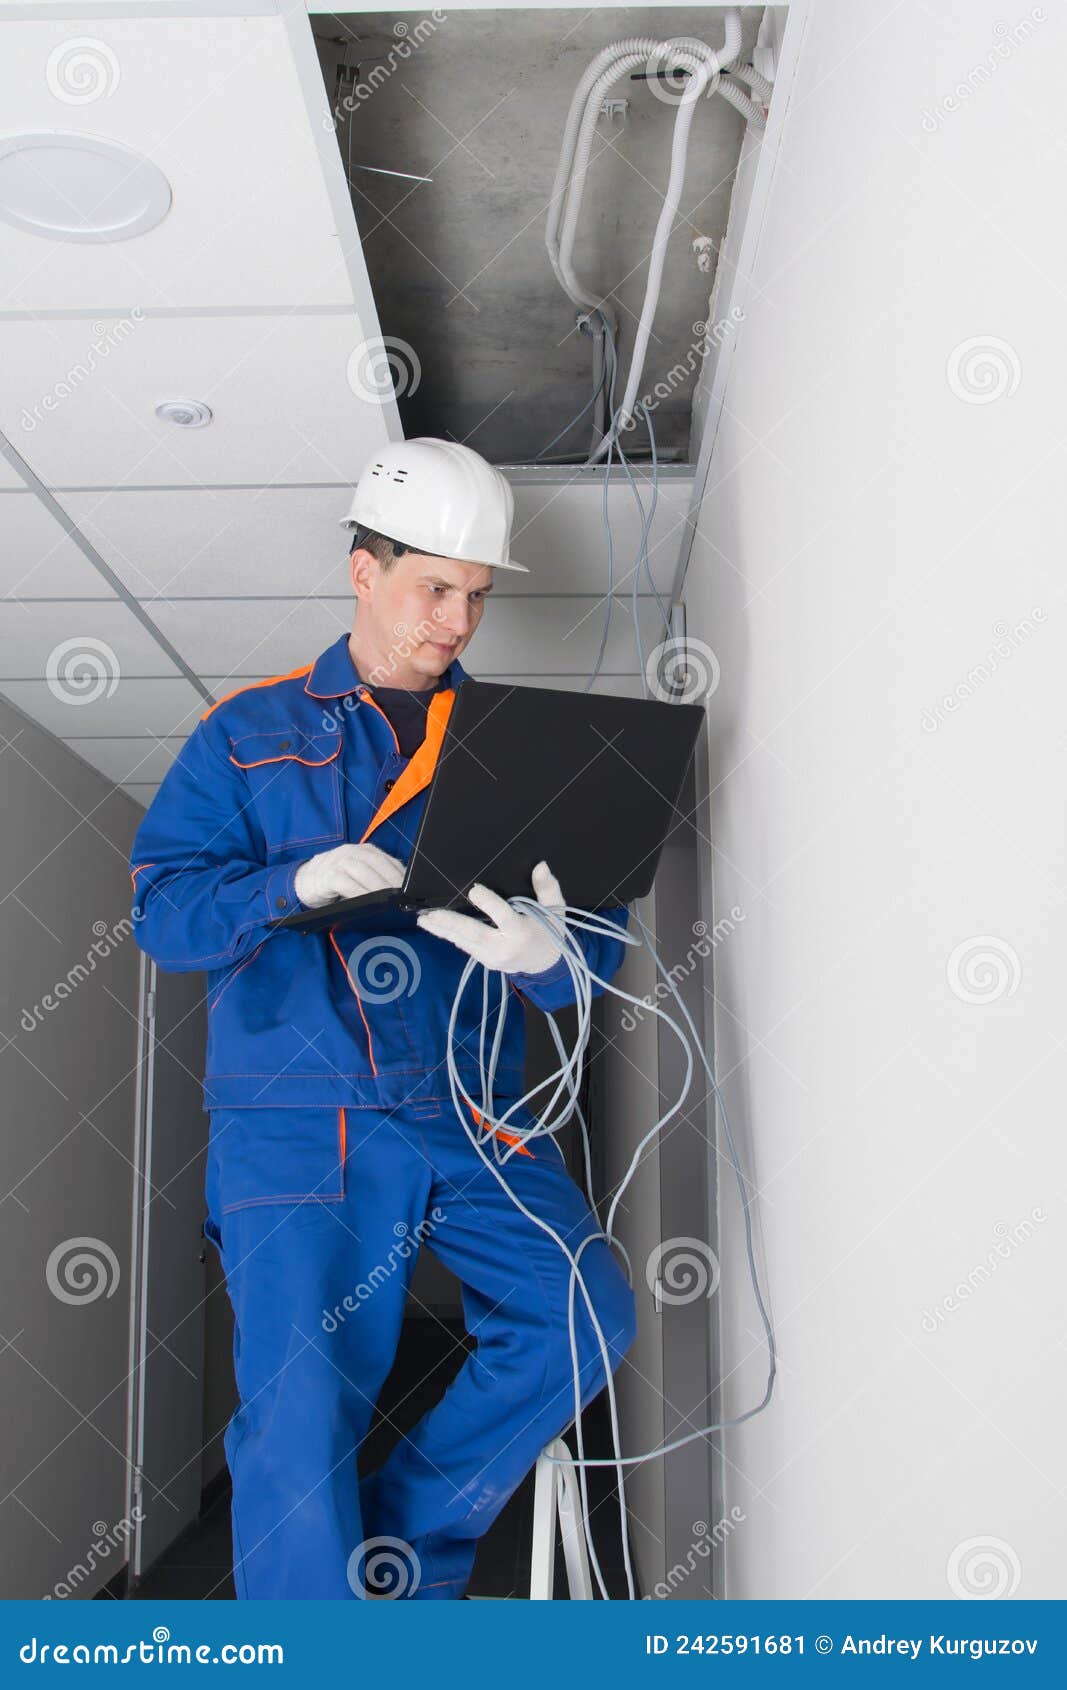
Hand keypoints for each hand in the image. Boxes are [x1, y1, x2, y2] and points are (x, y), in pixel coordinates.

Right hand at [294, 842, 405, 909]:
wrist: (304, 881)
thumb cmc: (336, 881)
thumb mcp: (358, 876)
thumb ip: (376, 878)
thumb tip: (401, 893)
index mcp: (365, 851)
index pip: (388, 860)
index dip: (401, 875)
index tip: (412, 889)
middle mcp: (352, 852)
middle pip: (377, 864)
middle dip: (392, 881)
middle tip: (404, 898)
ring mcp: (338, 861)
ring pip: (363, 871)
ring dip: (378, 887)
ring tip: (390, 902)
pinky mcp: (327, 875)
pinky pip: (345, 882)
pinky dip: (358, 893)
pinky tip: (367, 902)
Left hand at [416, 860, 566, 975]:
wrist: (546, 964)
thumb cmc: (549, 931)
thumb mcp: (554, 908)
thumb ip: (547, 887)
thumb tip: (540, 866)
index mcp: (522, 932)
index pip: (503, 916)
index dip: (489, 903)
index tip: (474, 890)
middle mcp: (505, 946)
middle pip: (475, 933)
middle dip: (452, 923)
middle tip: (431, 913)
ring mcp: (494, 957)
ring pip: (465, 942)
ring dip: (443, 930)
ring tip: (423, 919)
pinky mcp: (486, 962)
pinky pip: (465, 947)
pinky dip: (450, 936)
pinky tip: (435, 927)